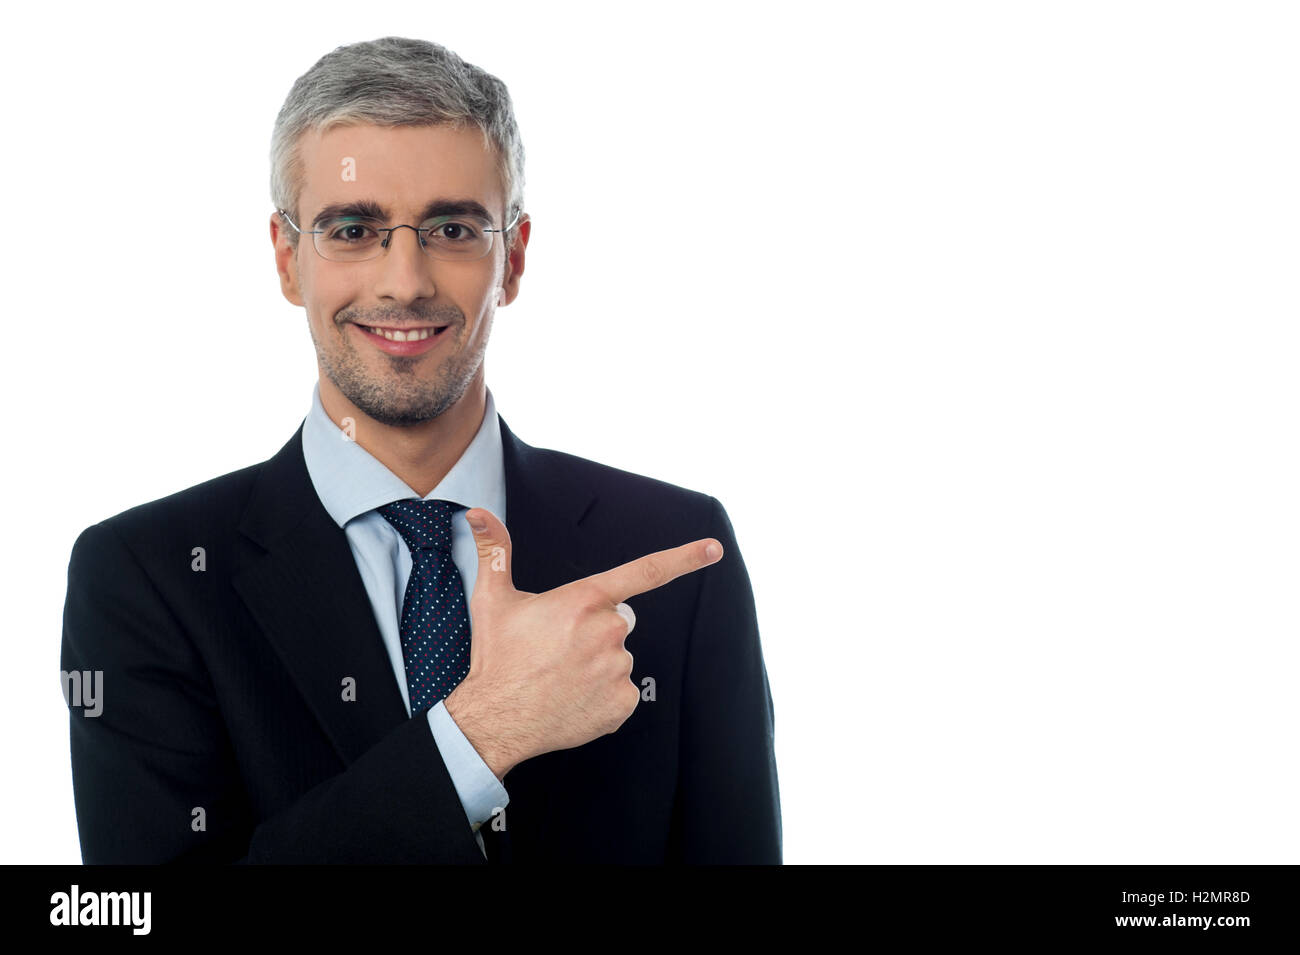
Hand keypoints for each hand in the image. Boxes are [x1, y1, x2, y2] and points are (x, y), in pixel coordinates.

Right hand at [442, 507, 722, 778]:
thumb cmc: (496, 658)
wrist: (494, 720)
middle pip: (619, 619)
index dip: (684, 558)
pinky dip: (604, 694)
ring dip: (598, 662)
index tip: (714, 549)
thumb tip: (477, 513)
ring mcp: (618, 670)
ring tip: (561, 674)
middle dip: (597, 627)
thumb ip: (495, 551)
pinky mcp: (623, 703)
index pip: (645, 571)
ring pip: (619, 655)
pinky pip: (624, 690)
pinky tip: (574, 696)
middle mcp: (608, 632)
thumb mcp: (493, 600)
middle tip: (559, 645)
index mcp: (584, 600)